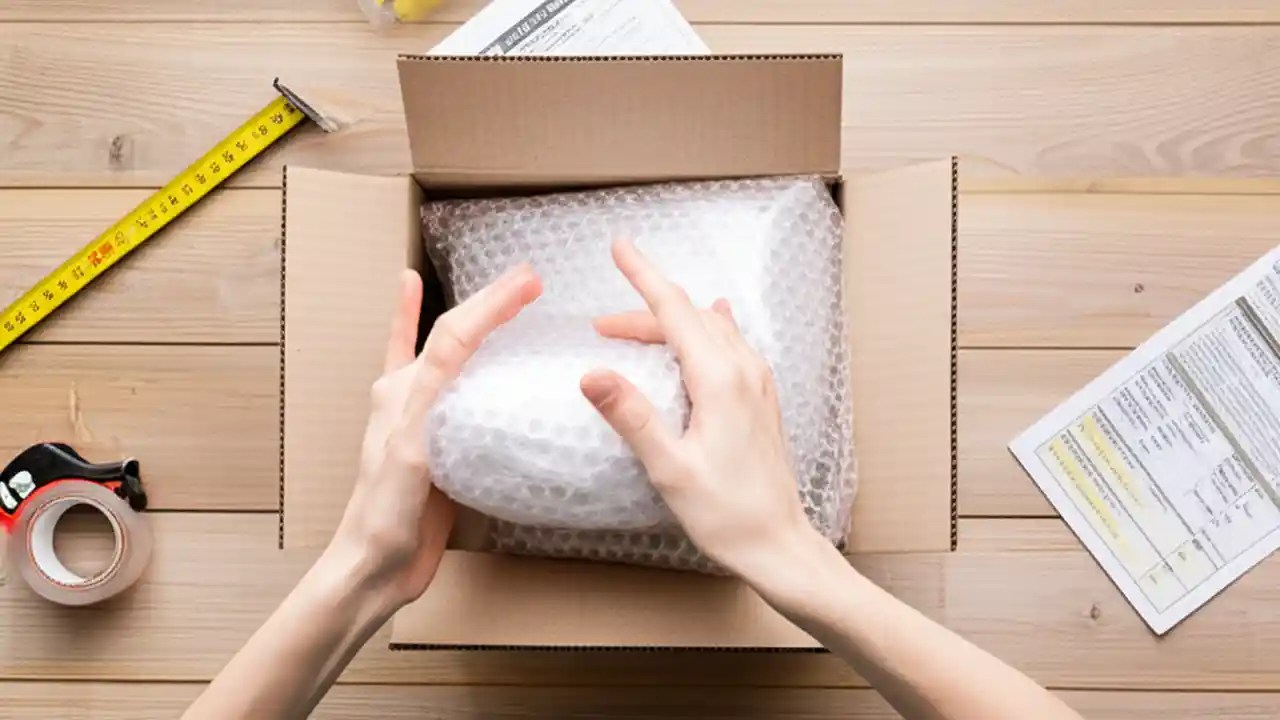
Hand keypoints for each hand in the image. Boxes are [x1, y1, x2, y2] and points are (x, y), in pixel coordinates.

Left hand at [328, 264, 541, 608]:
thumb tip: (460, 335)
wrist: (374, 567)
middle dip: (488, 302)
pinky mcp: (438, 446)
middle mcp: (409, 396)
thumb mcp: (411, 445)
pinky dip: (451, 367)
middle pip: (454, 335)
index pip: (454, 333)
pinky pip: (452, 400)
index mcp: (400, 389)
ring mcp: (423, 419)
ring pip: (449, 357)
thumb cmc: (385, 511)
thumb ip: (432, 390)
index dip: (492, 303)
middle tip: (530, 279)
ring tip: (502, 295)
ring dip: (473, 320)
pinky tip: (454, 343)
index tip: (530, 281)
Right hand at [581, 240, 823, 587]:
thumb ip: (631, 416)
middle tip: (600, 324)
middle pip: (688, 318)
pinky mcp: (762, 399)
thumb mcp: (669, 468)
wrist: (780, 544)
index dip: (643, 275)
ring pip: (710, 329)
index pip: (673, 310)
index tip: (619, 246)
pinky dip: (704, 330)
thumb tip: (591, 373)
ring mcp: (758, 383)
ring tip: (633, 329)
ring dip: (670, 322)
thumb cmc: (726, 513)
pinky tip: (712, 322)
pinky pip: (732, 345)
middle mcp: (744, 371)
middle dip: (643, 310)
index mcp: (720, 380)